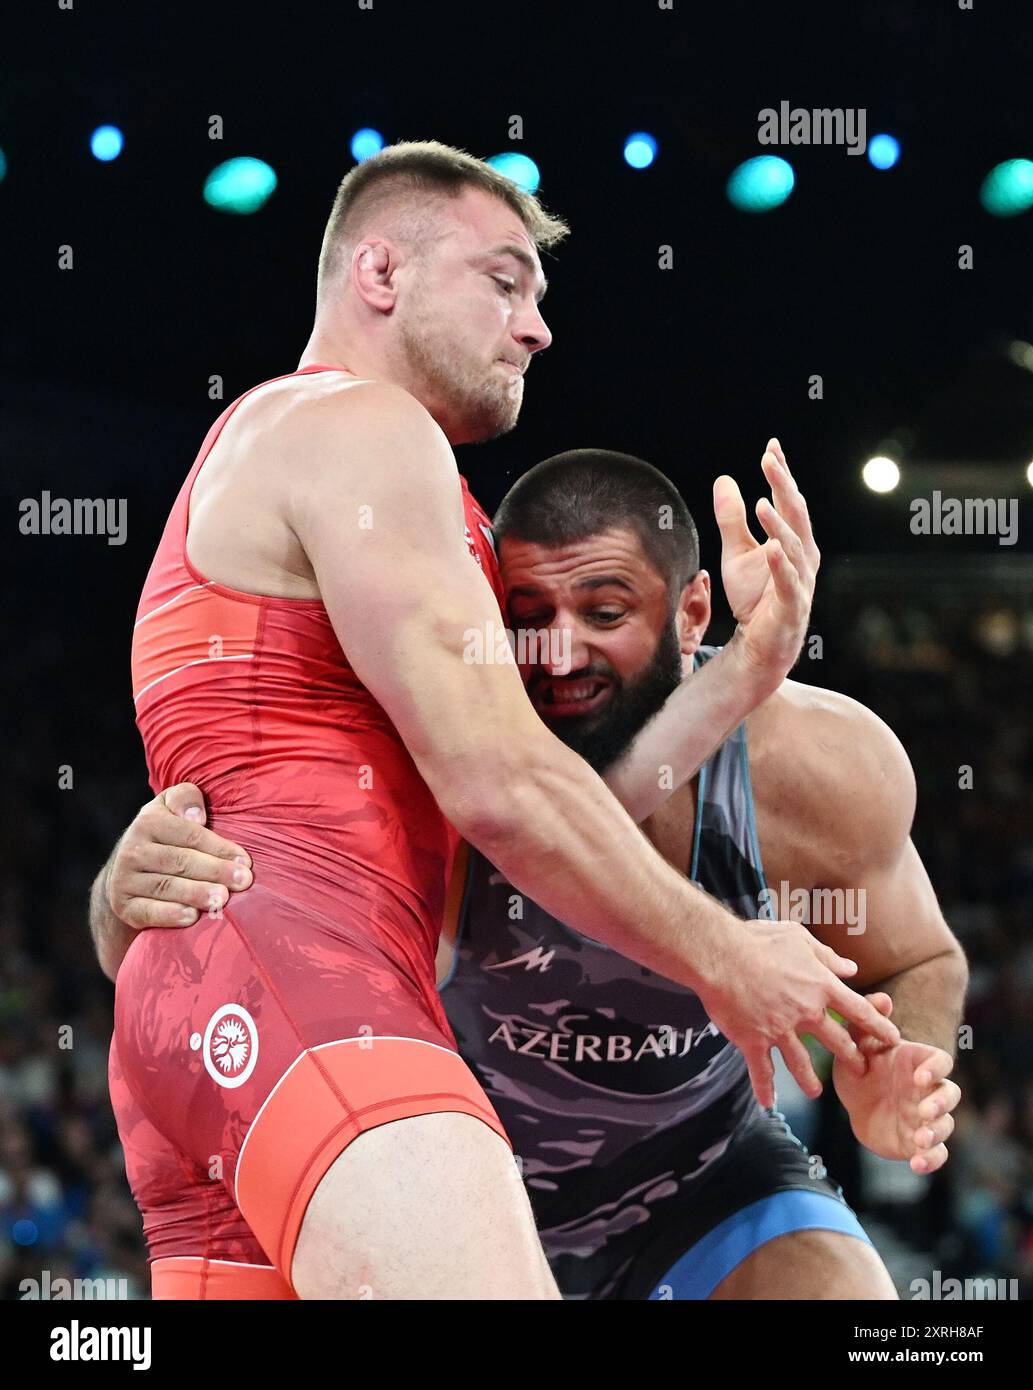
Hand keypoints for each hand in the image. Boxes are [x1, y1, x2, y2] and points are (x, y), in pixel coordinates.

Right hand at [107, 784, 253, 929]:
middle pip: (181, 861)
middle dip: (215, 871)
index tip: (245, 861)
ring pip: (166, 887)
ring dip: (197, 894)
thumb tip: (197, 816)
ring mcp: (125, 880)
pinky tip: (191, 917)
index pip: (189, 835)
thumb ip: (185, 798)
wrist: (126, 870)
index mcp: (148, 822)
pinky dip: (169, 915)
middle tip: (243, 882)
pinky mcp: (124, 906)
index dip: (219, 848)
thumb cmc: (164, 835)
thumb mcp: (170, 807)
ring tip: (222, 899)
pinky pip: (147, 911)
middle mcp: (133, 850)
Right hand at [697, 920, 900, 1109]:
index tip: (892, 1038)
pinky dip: (764, 1087)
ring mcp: (780, 1030)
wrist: (721, 955)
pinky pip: (762, 1070)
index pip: (859, 1011)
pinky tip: (768, 1102)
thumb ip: (827, 956)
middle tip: (860, 1069)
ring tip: (816, 1093)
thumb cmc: (759, 940)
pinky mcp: (754, 1041)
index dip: (879, 1026)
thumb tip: (851, 969)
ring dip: (809, 1081)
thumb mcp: (799, 938)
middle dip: (852, 1057)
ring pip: (801, 1063)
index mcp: (821, 986)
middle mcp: (806, 1013)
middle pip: (837, 1041)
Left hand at [714, 439, 818, 686]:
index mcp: (793, 539)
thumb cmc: (753, 596)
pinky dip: (780, 564)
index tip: (771, 446)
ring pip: (793, 545)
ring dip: (778, 524)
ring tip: (761, 503)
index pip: (788, 500)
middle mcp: (803, 555)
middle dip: (783, 486)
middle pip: (796, 514)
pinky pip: (788, 581)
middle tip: (769, 460)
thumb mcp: (735, 552)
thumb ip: (731, 519)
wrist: (759, 642)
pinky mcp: (792, 604)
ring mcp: (800, 579)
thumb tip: (724, 480)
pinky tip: (771, 548)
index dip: (781, 474)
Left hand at [833, 993, 958, 1172]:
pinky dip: (932, 1160)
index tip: (919, 1077)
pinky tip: (918, 1164)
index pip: (941, 1062)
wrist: (851, 1104)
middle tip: (924, 1110)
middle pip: (950, 1095)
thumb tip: (883, 998)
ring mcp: (925, 1118)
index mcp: (917, 1064)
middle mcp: (927, 1091)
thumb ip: (868, 1022)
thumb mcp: (856, 1046)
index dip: (936, 1069)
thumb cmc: (859, 1068)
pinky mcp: (919, 1142)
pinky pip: (936, 1153)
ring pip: (946, 1125)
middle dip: (941, 1103)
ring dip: (937, 1133)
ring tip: (920, 1139)